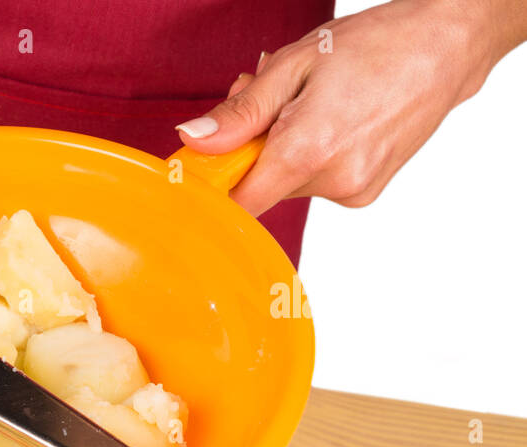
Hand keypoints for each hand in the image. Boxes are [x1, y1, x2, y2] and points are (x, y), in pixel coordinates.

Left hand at [175, 0, 526, 215]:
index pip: (238, 203)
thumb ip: (241, 114)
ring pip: (288, 183)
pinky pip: (316, 182)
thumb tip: (194, 140)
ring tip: (308, 102)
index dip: (215, 188)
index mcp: (308, 151)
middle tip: (270, 102)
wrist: (448, 46)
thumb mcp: (292, 66)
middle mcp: (333, 182)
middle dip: (254, 148)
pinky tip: (331, 119)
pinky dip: (311, 156)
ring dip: (283, 149)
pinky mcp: (365, 193)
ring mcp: (353, 191)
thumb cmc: (376, 46)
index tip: (203, 169)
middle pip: (262, 187)